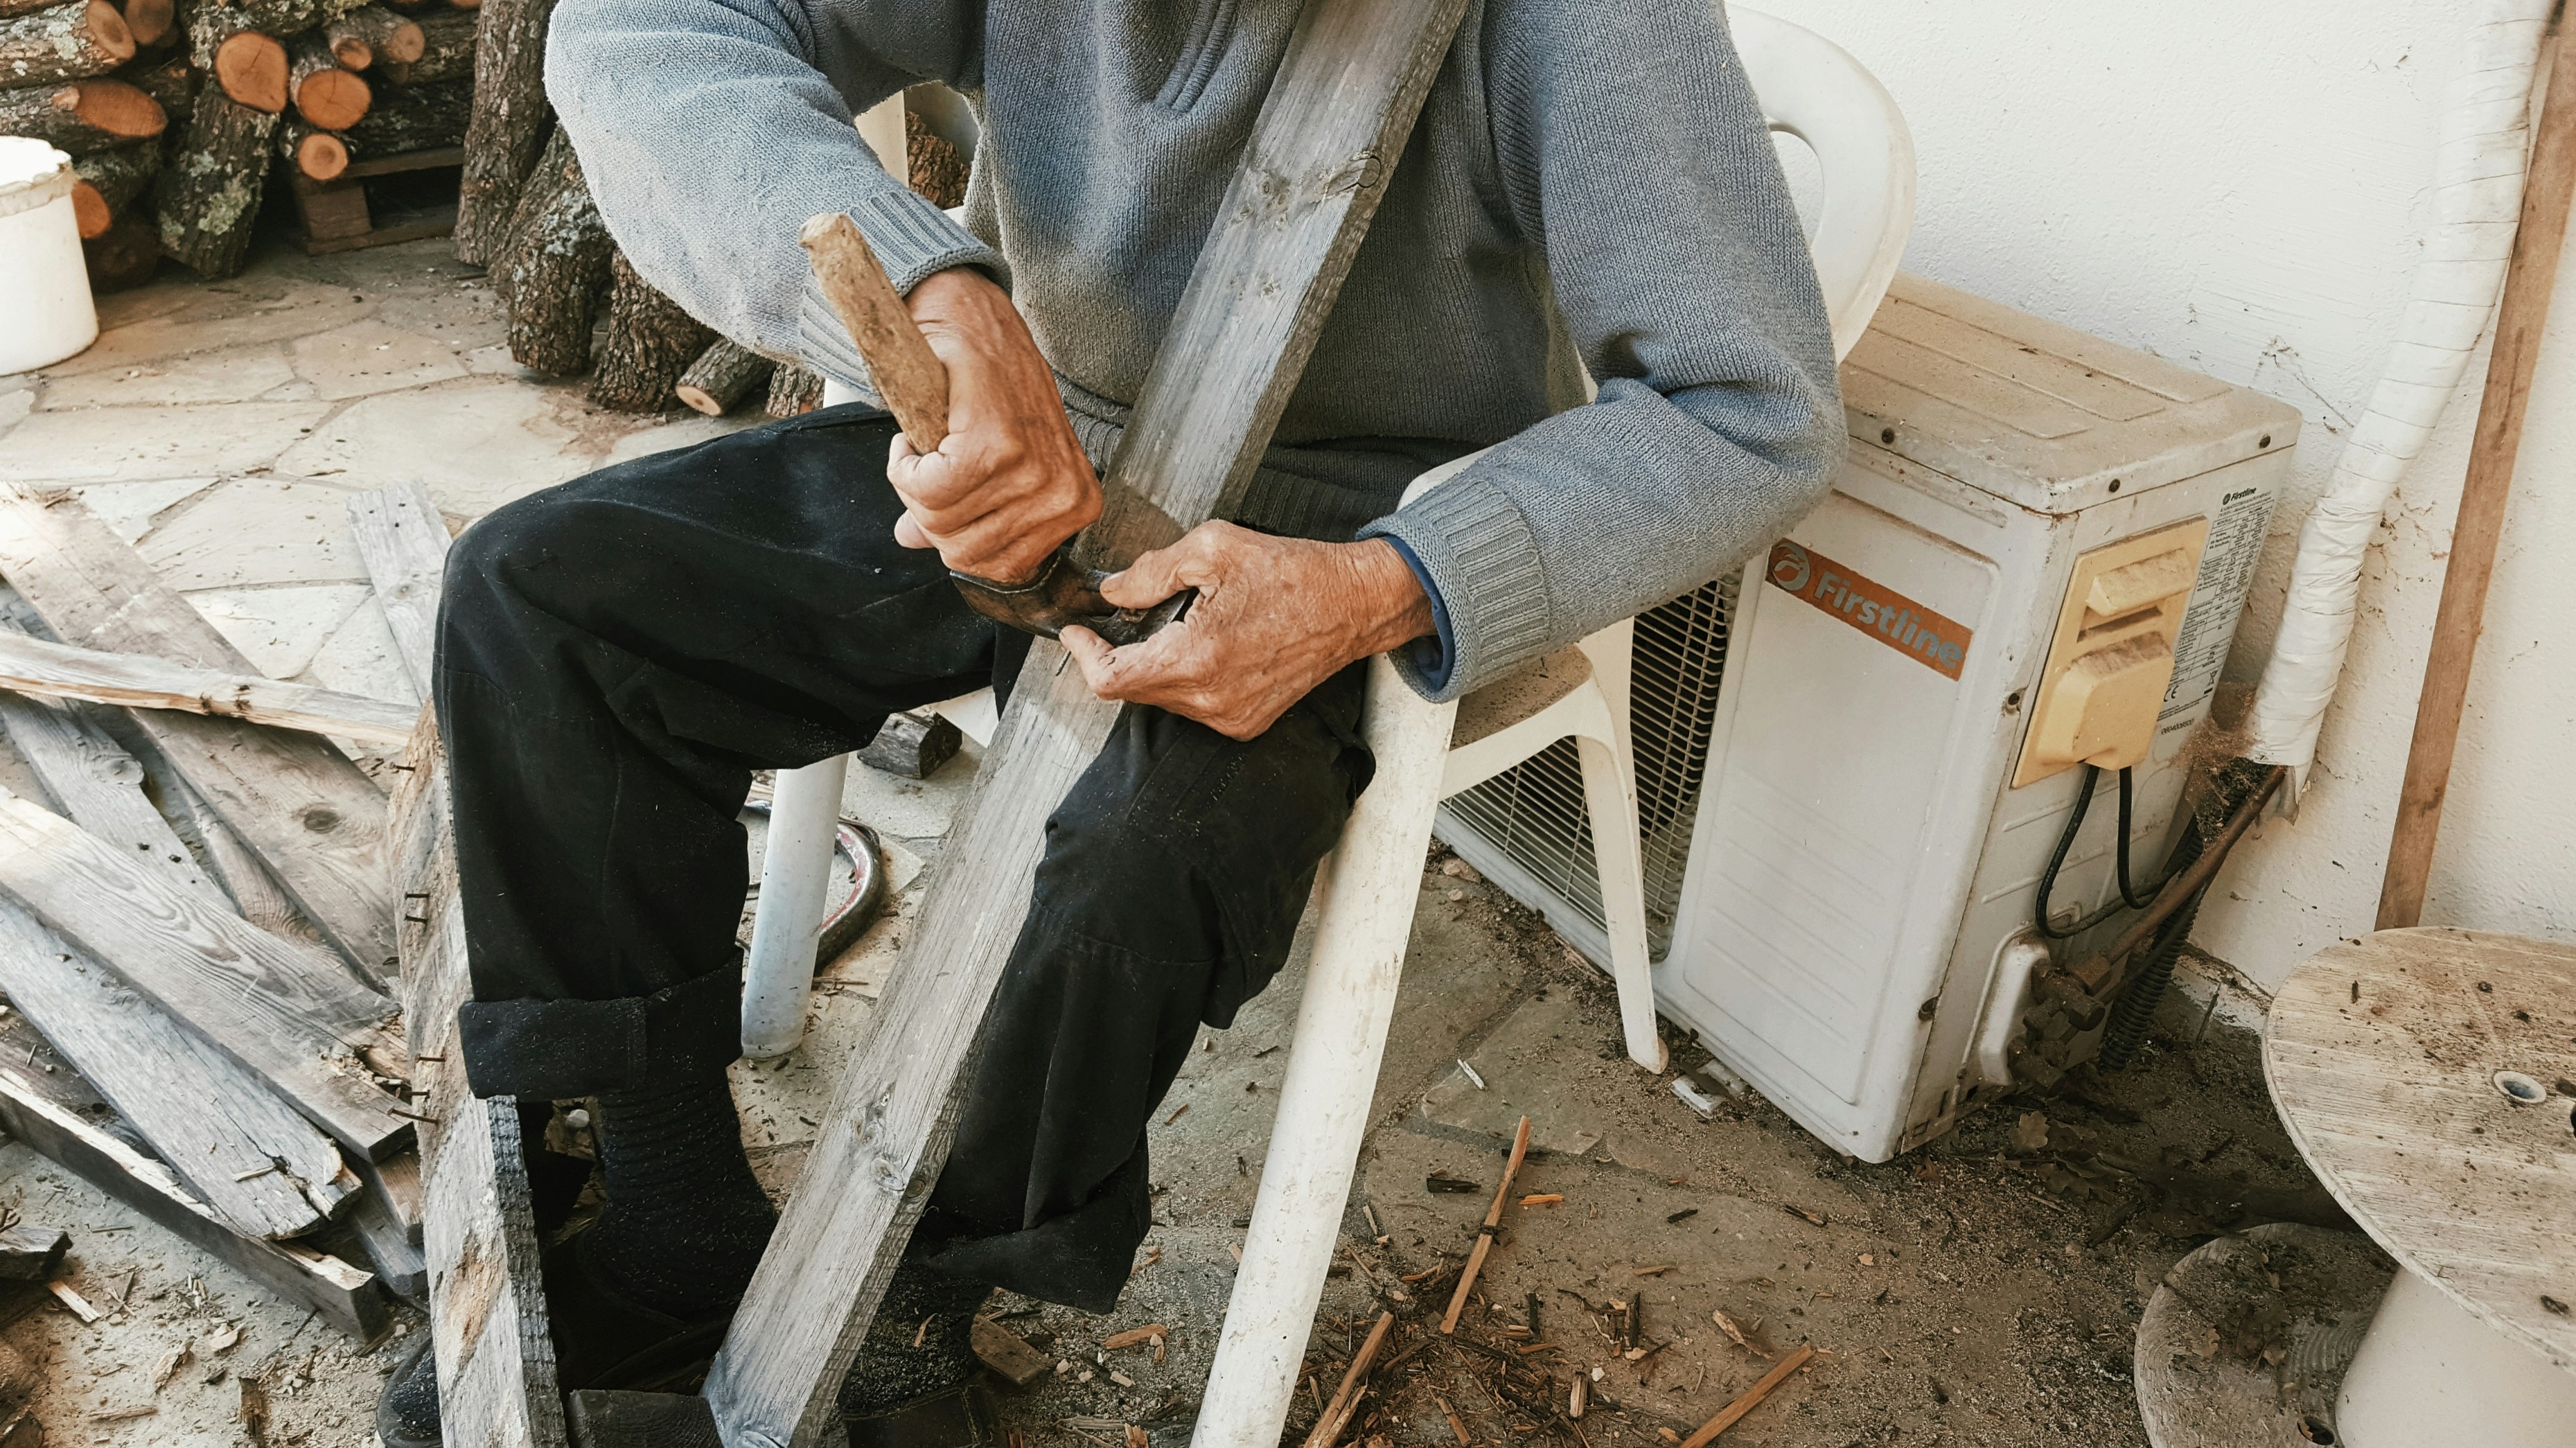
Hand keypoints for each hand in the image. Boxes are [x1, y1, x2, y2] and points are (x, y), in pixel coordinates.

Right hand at [886, 268, 1100, 581]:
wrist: (975, 320)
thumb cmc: (988, 386)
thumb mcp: (990, 458)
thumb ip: (959, 512)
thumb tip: (913, 540)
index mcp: (1075, 506)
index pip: (997, 570)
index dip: (953, 536)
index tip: (946, 490)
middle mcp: (1065, 496)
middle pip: (963, 554)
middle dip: (929, 513)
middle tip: (930, 463)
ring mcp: (1035, 474)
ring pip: (941, 522)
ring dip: (913, 484)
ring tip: (928, 442)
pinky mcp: (996, 447)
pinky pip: (927, 491)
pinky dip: (904, 466)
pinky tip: (918, 435)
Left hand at [1061, 524, 1436, 739]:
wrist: (1353, 605)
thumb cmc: (1294, 573)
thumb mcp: (1213, 548)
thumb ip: (1151, 572)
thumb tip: (1113, 592)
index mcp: (1197, 658)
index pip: (1112, 679)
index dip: (1084, 655)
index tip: (1077, 632)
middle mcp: (1212, 699)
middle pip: (1133, 689)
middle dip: (1120, 653)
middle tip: (1125, 616)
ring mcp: (1231, 717)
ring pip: (1162, 698)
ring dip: (1154, 664)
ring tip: (1181, 624)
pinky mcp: (1246, 722)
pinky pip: (1193, 705)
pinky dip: (1184, 676)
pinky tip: (1207, 643)